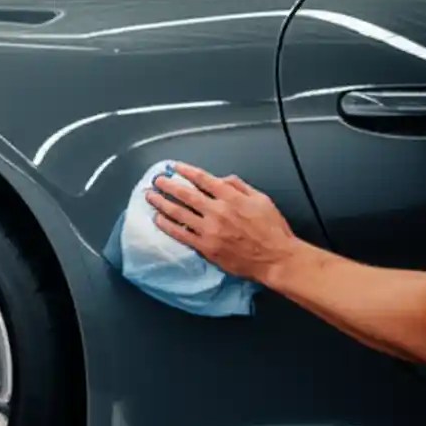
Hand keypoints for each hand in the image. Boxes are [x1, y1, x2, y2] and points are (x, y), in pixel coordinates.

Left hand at [145, 162, 302, 285]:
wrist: (275, 258)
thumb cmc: (272, 230)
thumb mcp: (262, 200)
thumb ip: (240, 187)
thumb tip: (223, 179)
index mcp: (231, 197)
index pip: (203, 179)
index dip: (186, 171)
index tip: (174, 167)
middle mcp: (217, 211)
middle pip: (186, 194)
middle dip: (168, 184)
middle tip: (156, 179)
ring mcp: (209, 229)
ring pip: (179, 212)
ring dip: (162, 202)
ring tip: (150, 196)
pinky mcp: (205, 247)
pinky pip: (180, 234)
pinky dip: (166, 225)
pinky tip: (157, 219)